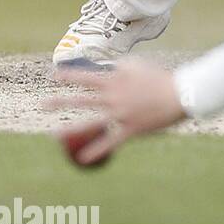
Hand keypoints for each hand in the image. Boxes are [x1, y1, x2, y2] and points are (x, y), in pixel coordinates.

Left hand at [49, 60, 185, 165]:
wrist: (180, 93)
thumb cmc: (159, 77)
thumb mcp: (139, 64)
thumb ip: (120, 66)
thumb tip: (108, 68)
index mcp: (115, 79)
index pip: (86, 76)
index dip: (69, 75)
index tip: (53, 75)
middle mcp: (114, 97)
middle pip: (82, 100)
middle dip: (60, 101)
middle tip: (43, 104)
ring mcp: (120, 114)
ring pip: (90, 123)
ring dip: (70, 129)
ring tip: (53, 134)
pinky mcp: (130, 129)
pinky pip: (110, 142)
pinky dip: (96, 151)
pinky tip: (82, 159)